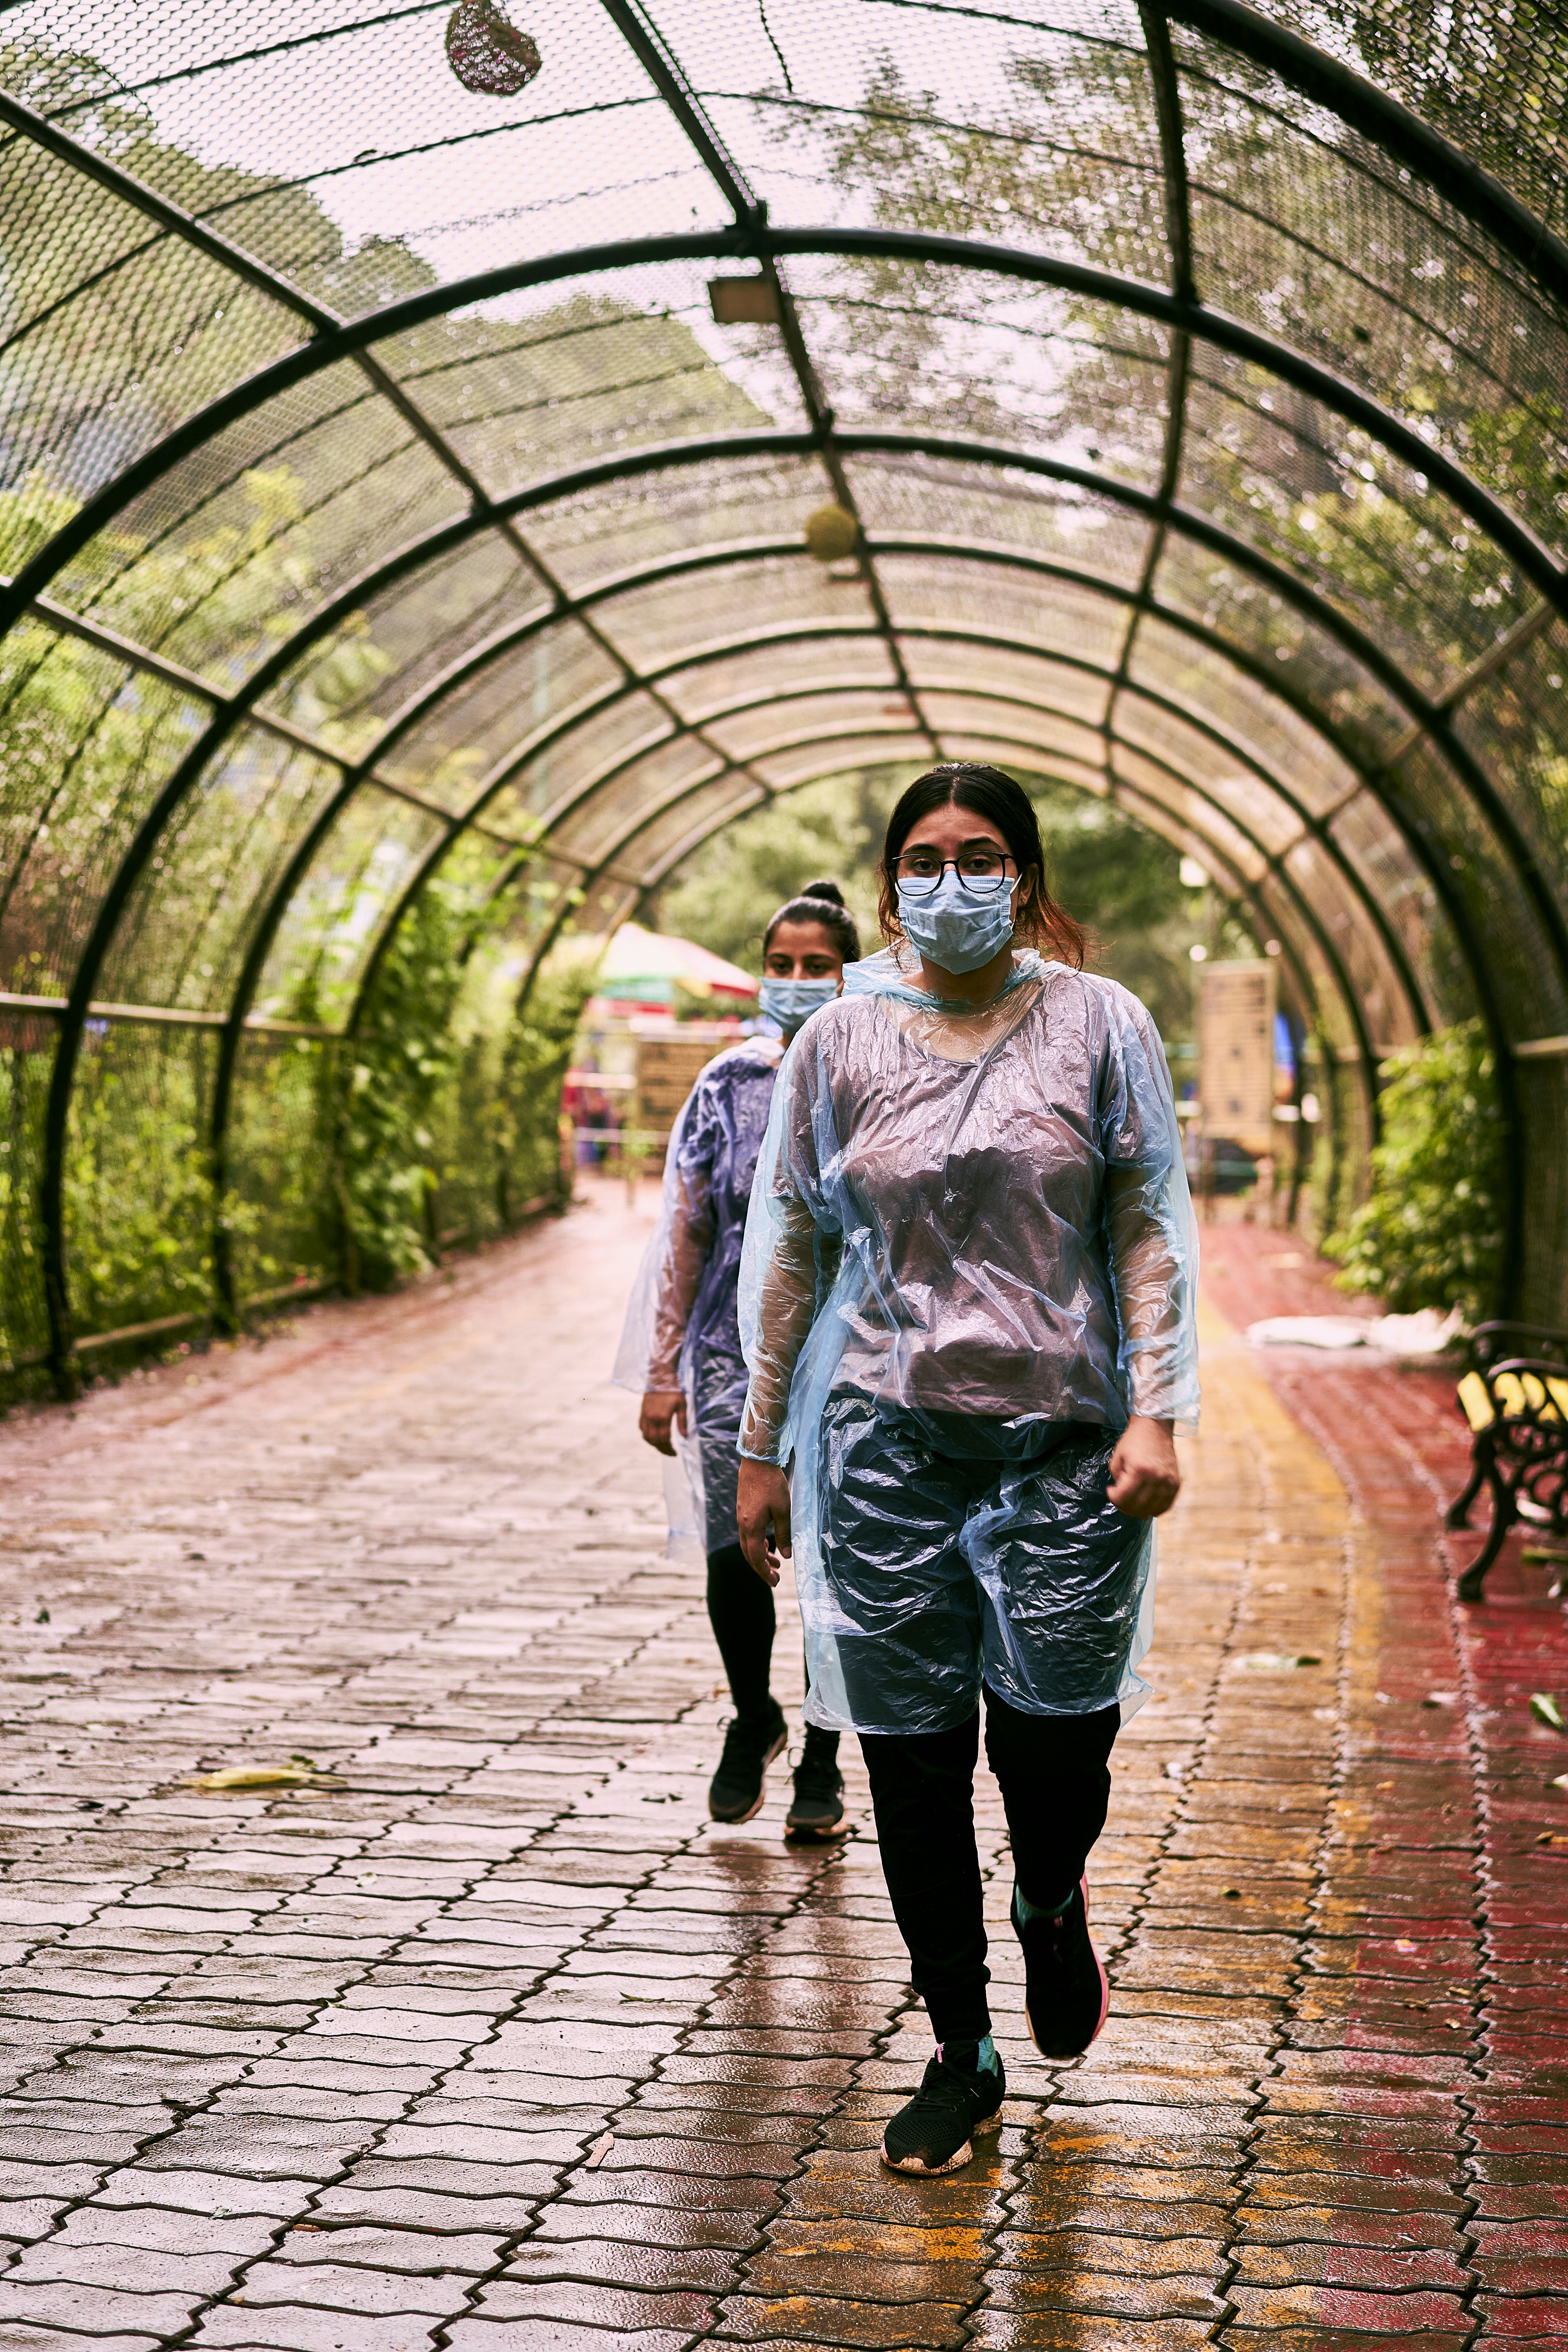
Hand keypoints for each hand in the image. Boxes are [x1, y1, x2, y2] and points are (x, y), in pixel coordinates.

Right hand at [638, 1389, 685, 1456]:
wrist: (660, 1378)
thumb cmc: (674, 1391)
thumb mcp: (682, 1405)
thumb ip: (682, 1422)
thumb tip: (684, 1437)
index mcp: (663, 1417)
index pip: (664, 1439)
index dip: (669, 1448)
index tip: (675, 1453)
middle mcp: (652, 1418)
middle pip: (654, 1441)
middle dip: (662, 1449)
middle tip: (669, 1453)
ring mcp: (645, 1416)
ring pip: (646, 1437)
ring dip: (654, 1444)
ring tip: (662, 1447)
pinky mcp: (641, 1413)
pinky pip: (642, 1429)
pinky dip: (647, 1436)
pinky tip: (654, 1438)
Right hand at [737, 1456, 791, 1587]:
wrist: (756, 1462)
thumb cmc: (772, 1485)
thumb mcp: (783, 1511)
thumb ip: (783, 1534)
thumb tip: (786, 1556)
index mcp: (751, 1528)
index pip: (756, 1558)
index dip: (765, 1572)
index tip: (775, 1582)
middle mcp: (742, 1525)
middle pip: (749, 1554)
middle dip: (761, 1568)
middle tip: (775, 1578)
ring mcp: (741, 1518)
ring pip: (747, 1544)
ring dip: (760, 1556)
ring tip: (775, 1563)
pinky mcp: (743, 1511)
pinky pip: (747, 1534)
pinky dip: (757, 1543)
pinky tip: (767, 1543)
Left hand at [1107, 1415, 1179, 1518]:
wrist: (1155, 1427)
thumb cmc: (1133, 1441)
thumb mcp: (1117, 1458)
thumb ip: (1117, 1480)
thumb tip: (1121, 1496)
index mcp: (1139, 1471)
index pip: (1123, 1498)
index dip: (1112, 1497)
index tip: (1110, 1490)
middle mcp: (1156, 1479)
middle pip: (1137, 1508)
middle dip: (1124, 1506)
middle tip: (1119, 1498)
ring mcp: (1168, 1483)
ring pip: (1151, 1510)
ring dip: (1138, 1509)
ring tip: (1132, 1500)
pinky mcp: (1176, 1484)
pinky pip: (1165, 1507)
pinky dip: (1153, 1509)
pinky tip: (1145, 1502)